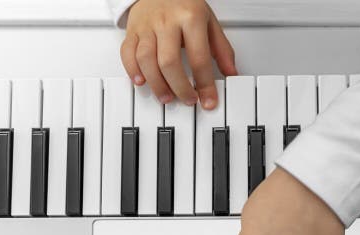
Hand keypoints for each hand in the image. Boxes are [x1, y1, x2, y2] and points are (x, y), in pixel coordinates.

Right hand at [120, 0, 236, 108]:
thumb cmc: (184, 4)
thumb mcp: (209, 22)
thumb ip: (222, 49)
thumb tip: (231, 72)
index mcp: (190, 18)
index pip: (199, 58)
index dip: (205, 84)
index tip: (208, 101)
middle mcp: (167, 22)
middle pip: (169, 63)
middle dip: (180, 88)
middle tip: (188, 99)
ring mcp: (147, 26)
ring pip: (147, 60)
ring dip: (157, 84)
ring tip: (166, 97)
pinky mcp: (132, 31)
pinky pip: (127, 53)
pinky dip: (132, 71)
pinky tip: (141, 81)